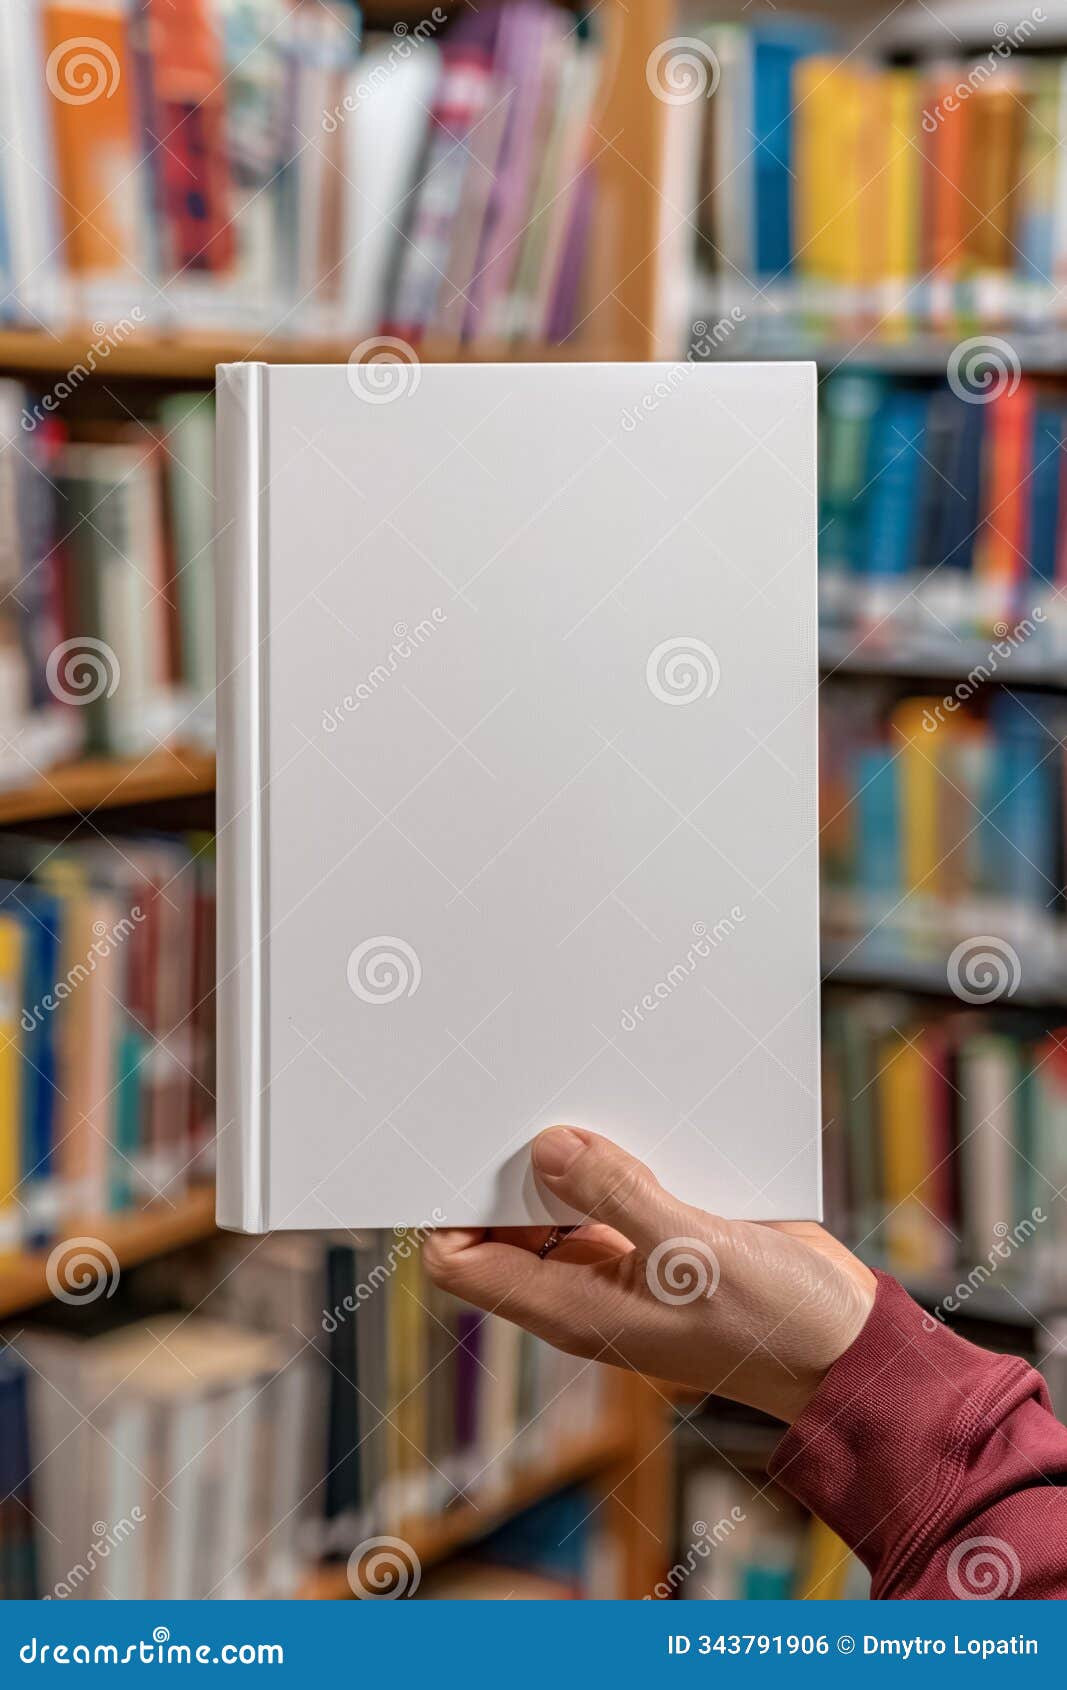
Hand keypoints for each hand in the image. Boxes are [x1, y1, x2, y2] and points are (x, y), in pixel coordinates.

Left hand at [423, 1126, 875, 1423]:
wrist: (846, 1346)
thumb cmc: (777, 1324)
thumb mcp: (695, 1255)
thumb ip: (620, 1197)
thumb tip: (548, 1146)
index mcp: (573, 1309)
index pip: (462, 1263)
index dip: (445, 1208)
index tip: (454, 1145)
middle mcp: (584, 1288)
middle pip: (503, 1222)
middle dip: (502, 1166)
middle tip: (512, 1097)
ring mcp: (620, 1264)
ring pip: (559, 1198)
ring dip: (563, 1154)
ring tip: (573, 1094)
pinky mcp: (657, 1238)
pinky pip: (612, 1190)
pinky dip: (614, 1155)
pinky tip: (632, 1115)